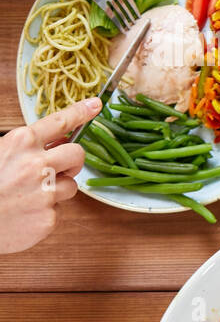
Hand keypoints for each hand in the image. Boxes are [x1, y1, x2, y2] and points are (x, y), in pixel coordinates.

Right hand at [0, 97, 98, 254]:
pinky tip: (25, 213)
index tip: (96, 104)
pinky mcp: (49, 217)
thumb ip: (24, 146)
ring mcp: (45, 192)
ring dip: (57, 188)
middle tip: (58, 168)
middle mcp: (37, 164)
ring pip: (71, 185)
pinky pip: (59, 209)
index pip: (59, 122)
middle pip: (78, 154)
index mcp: (20, 143)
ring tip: (29, 195)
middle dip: (72, 161)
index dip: (81, 112)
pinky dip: (45, 211)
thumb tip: (56, 140)